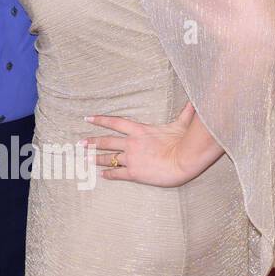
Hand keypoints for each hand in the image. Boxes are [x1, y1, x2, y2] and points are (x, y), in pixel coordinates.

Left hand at [83, 102, 223, 187]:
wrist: (184, 159)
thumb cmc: (184, 141)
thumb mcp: (182, 123)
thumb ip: (185, 112)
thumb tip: (194, 100)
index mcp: (140, 130)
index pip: (115, 122)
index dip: (100, 120)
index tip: (87, 118)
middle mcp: (131, 143)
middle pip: (107, 141)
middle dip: (92, 142)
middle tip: (80, 143)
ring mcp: (131, 159)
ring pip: (108, 158)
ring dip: (95, 158)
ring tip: (84, 159)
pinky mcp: (134, 173)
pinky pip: (117, 173)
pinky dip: (109, 174)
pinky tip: (101, 175)